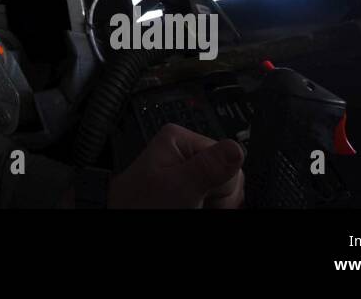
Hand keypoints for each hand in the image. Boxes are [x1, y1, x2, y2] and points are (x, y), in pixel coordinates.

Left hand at [107, 123, 244, 208]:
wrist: (124, 220)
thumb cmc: (139, 205)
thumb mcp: (178, 186)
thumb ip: (208, 166)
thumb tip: (236, 148)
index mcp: (181, 140)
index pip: (229, 155)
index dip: (222, 180)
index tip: (205, 193)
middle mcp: (187, 154)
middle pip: (230, 175)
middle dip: (219, 195)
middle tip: (195, 204)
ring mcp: (191, 174)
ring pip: (227, 192)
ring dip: (216, 205)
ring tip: (192, 207)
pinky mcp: (193, 192)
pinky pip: (219, 201)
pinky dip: (214, 209)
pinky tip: (197, 210)